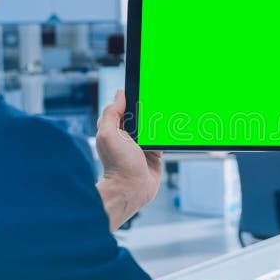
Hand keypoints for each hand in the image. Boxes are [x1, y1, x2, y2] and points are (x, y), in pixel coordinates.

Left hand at [95, 90, 161, 230]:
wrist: (131, 189)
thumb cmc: (117, 165)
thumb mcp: (108, 135)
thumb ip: (111, 113)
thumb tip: (119, 94)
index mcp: (115, 128)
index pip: (125, 107)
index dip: (133, 98)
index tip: (144, 89)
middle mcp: (128, 135)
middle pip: (141, 115)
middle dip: (149, 109)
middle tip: (159, 102)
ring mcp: (142, 144)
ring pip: (154, 125)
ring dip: (160, 121)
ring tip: (167, 114)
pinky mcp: (155, 153)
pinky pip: (163, 139)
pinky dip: (167, 134)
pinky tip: (171, 129)